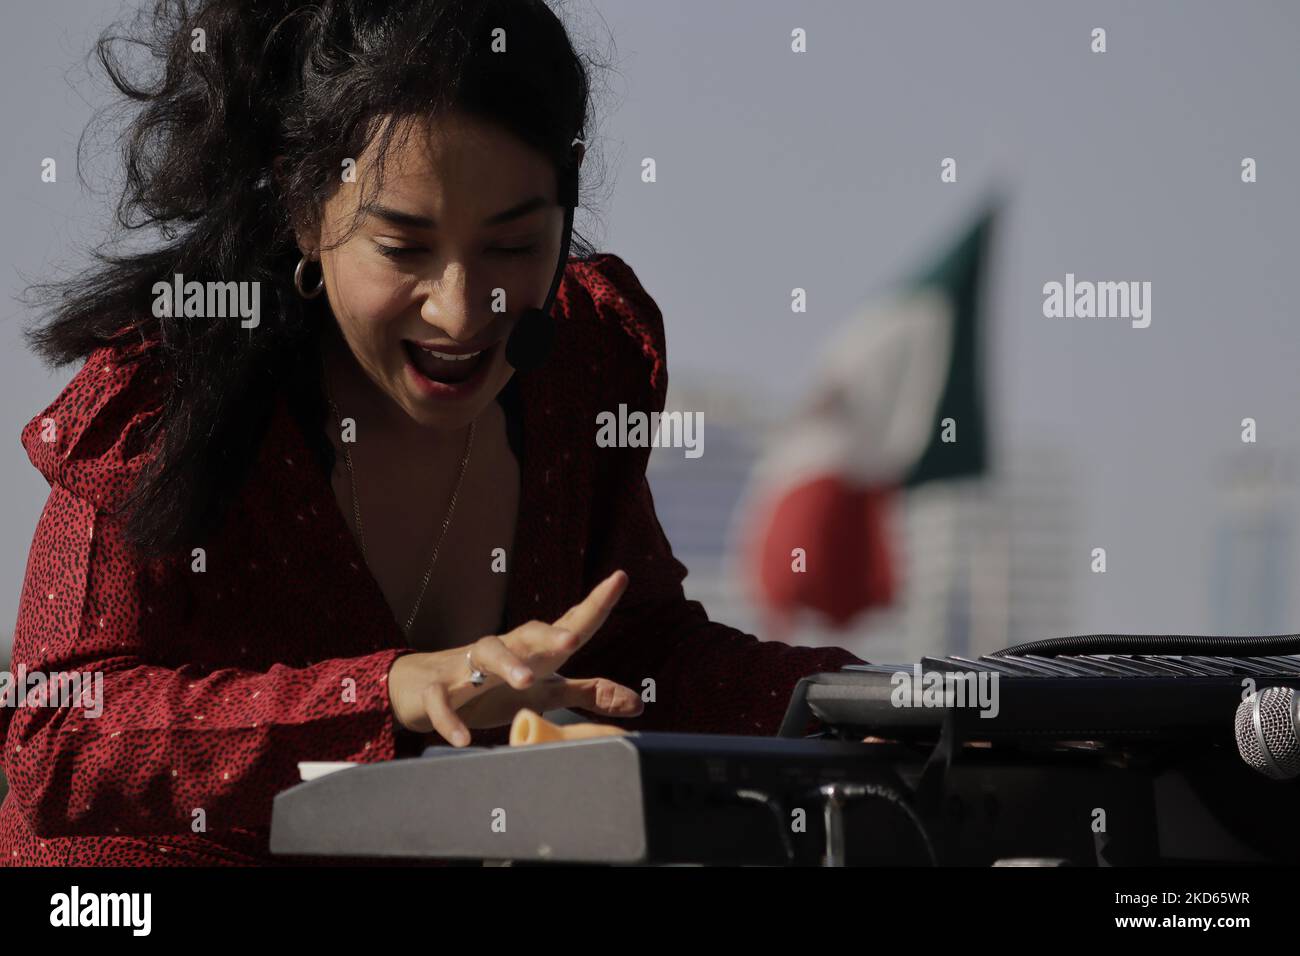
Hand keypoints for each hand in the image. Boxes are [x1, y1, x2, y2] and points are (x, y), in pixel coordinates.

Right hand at [387, 570, 640, 743]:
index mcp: (533, 650)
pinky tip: (463, 738)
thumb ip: (587, 693)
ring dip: (507, 665)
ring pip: (488, 653)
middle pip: (529, 633)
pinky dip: (452, 719)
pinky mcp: (437, 691)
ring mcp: (467, 668)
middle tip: (571, 642)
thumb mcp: (545, 691)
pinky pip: (443, 702)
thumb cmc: (493, 688)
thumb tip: (637, 702)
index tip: (620, 578)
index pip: (569, 623)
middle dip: (550, 634)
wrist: (421, 688)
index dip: (596, 602)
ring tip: (526, 683)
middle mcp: (504, 650)